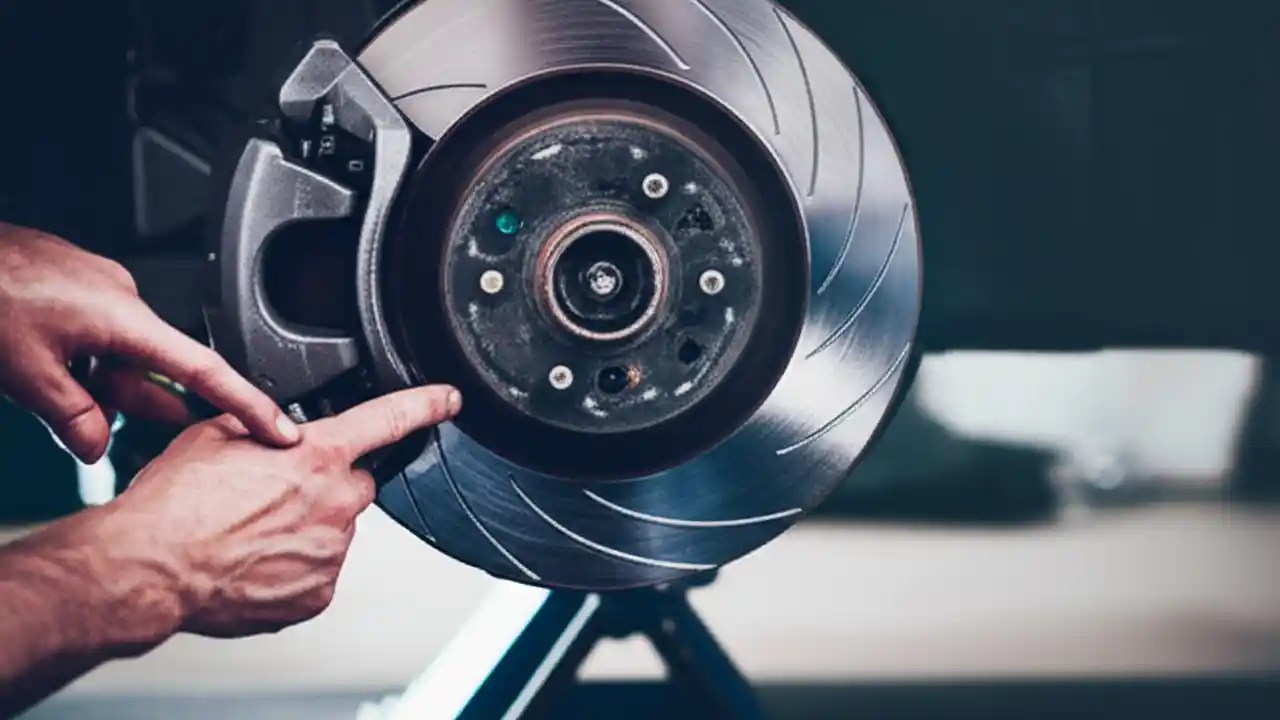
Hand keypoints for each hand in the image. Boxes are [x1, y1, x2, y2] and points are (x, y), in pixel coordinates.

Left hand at [0, 222, 298, 460]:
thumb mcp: (23, 373)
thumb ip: (71, 418)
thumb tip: (97, 446)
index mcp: (125, 317)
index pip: (202, 370)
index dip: (246, 404)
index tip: (279, 429)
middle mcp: (120, 297)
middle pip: (152, 368)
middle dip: (138, 405)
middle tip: (133, 435)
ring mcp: (96, 289)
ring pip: (116, 354)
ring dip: (96, 387)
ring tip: (58, 402)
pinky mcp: (71, 286)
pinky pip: (93, 336)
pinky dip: (80, 366)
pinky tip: (45, 378)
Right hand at [108, 384, 461, 637]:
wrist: (149, 567)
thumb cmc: (175, 503)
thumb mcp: (215, 434)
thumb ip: (264, 424)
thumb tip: (276, 426)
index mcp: (317, 454)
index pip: (388, 420)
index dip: (425, 405)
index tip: (448, 400)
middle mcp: (335, 502)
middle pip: (353, 483)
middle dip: (325, 485)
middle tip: (272, 497)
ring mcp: (330, 550)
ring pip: (333, 530)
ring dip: (304, 528)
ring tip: (248, 533)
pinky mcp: (317, 592)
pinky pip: (317, 570)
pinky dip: (292, 567)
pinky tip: (253, 561)